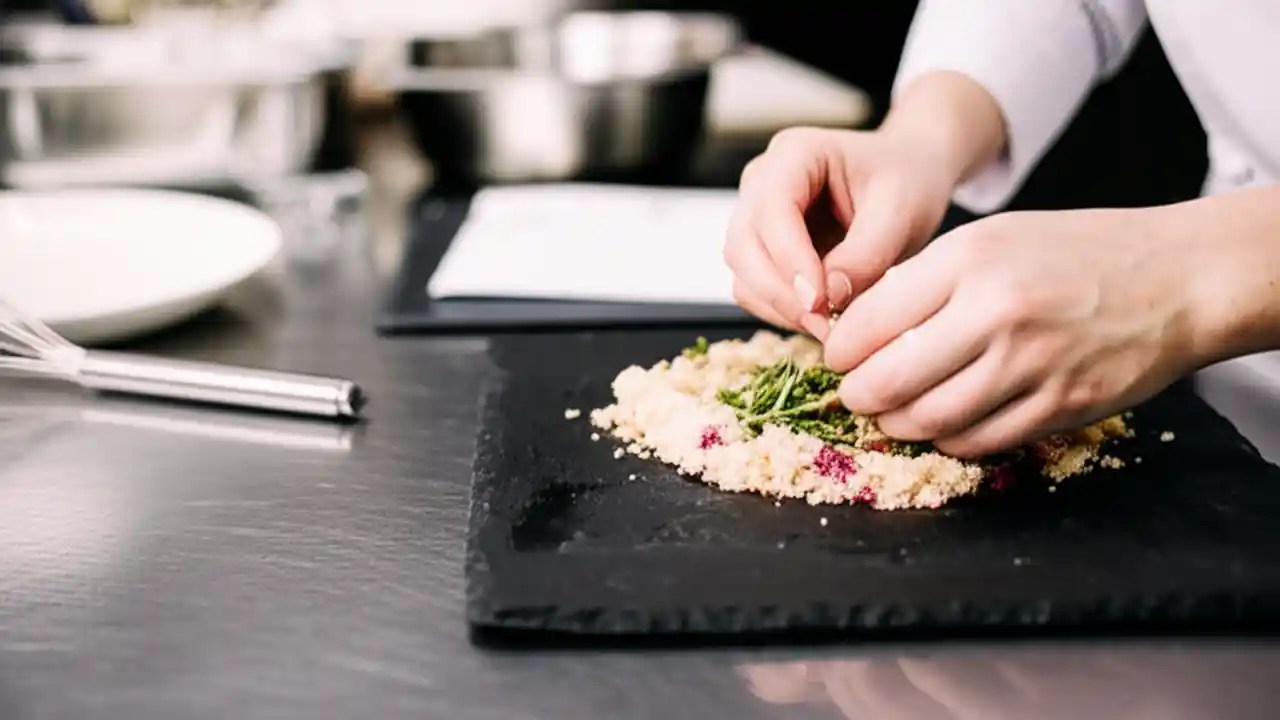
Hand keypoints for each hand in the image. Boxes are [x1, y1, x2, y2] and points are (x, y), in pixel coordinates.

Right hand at [722, 72, 1007, 338]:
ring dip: (777, 305)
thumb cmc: (907, 182)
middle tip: (823, 324)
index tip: (820, 299)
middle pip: (743, 243)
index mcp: (795, 153)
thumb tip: (829, 298)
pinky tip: (818, 318)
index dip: (790, 258)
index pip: (773, 208)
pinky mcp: (761, 248)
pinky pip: (752, 286)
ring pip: (741, 269)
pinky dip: (778, 310)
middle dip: (779, 291)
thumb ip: (866, 254)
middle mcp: (763, 181)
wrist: (909, 179)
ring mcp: (756, 214)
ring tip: (827, 325)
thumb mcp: (901, 212)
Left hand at [825, 207, 1210, 456]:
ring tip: (892, 413)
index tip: (838, 357)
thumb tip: (856, 329)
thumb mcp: (991, 239)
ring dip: (897, 426)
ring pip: (928, 420)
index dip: (839, 350)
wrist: (1177, 278)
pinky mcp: (1060, 407)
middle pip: (887, 379)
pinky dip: (947, 440)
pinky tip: (944, 424)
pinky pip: (978, 442)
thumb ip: (925, 280)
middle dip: (857, 397)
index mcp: (969, 259)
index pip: (868, 320)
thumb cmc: (1074, 253)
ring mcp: (1031, 364)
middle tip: (855, 395)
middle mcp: (997, 311)